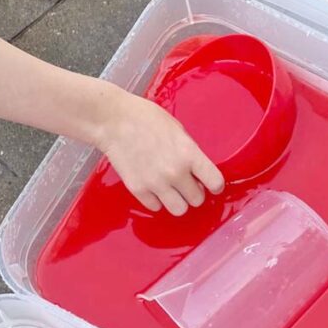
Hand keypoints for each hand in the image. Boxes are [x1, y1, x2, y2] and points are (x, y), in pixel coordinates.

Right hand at [96, 88, 224, 216]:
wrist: (112, 120)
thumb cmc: (144, 118)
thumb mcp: (177, 129)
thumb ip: (189, 151)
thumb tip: (197, 170)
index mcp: (188, 153)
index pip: (215, 182)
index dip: (215, 185)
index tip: (211, 184)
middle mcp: (175, 172)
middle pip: (197, 200)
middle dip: (193, 192)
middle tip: (184, 183)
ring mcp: (156, 183)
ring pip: (179, 210)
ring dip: (177, 201)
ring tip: (170, 189)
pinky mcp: (138, 190)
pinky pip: (156, 207)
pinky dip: (155, 200)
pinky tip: (152, 186)